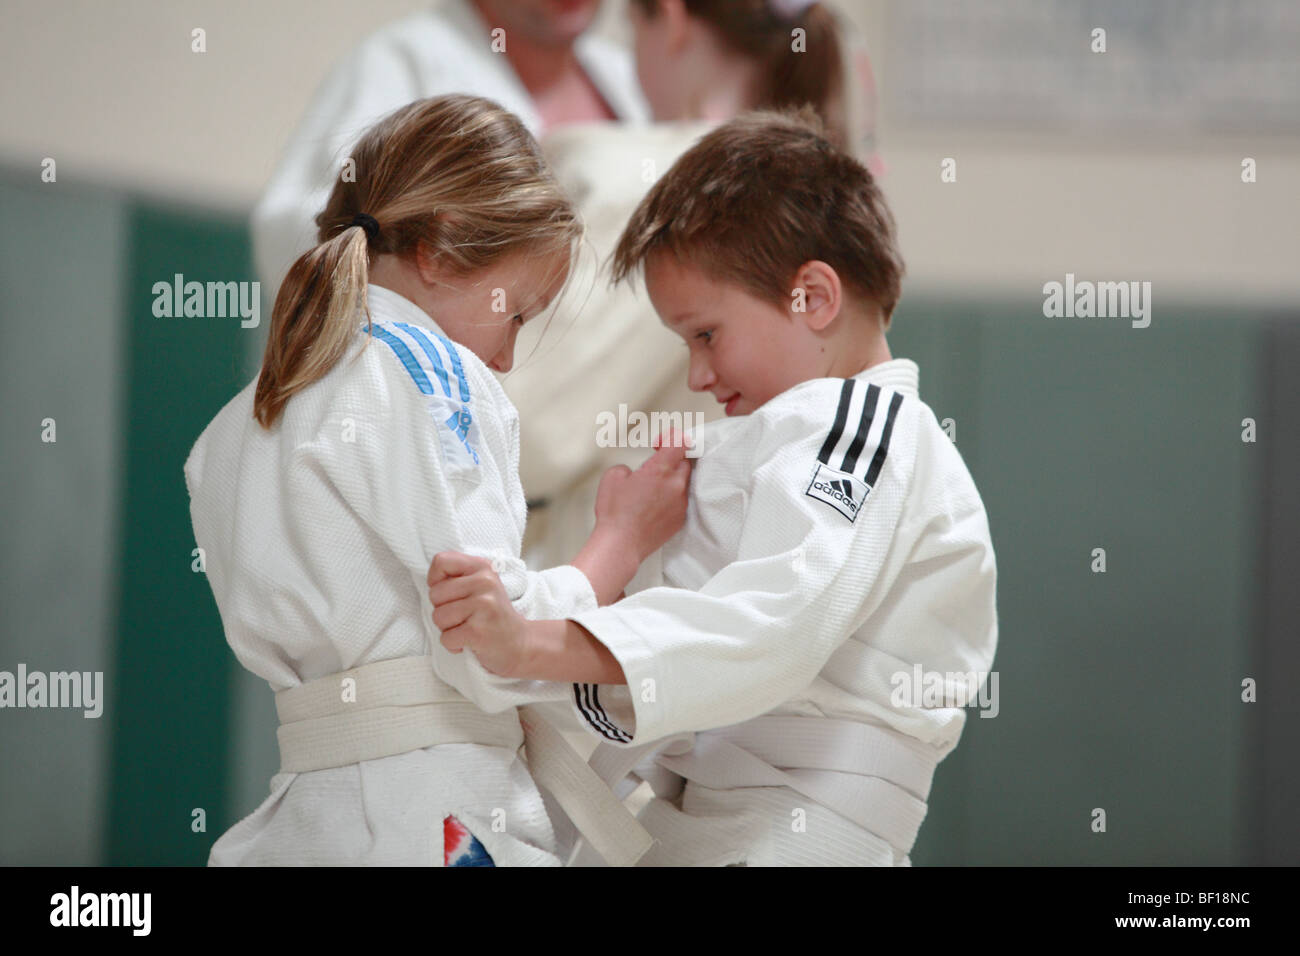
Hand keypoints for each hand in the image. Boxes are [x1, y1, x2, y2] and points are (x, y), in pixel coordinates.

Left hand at [427, 551, 528, 677]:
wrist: (520, 643)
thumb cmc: (492, 615)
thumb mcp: (482, 585)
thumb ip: (459, 576)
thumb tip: (431, 580)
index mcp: (482, 567)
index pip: (440, 561)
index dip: (435, 580)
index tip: (450, 594)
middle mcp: (484, 582)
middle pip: (435, 594)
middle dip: (443, 610)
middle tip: (465, 617)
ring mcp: (483, 606)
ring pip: (438, 617)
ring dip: (448, 629)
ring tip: (468, 628)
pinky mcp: (478, 631)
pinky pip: (446, 638)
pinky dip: (453, 645)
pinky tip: (470, 642)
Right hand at [592, 429, 693, 561]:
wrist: (620, 544)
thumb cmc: (615, 514)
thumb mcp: (613, 476)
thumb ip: (628, 467)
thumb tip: (634, 474)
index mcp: (660, 471)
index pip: (679, 443)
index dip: (671, 438)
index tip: (662, 443)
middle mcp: (675, 486)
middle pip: (684, 462)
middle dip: (671, 460)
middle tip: (655, 464)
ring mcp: (680, 504)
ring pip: (683, 483)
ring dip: (671, 480)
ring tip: (652, 488)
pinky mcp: (680, 519)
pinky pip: (681, 501)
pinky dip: (671, 498)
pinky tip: (654, 504)